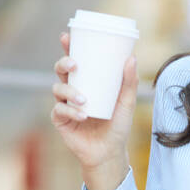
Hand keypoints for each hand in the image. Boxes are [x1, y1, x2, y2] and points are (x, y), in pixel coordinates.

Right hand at [51, 31, 135, 172]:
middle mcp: (73, 89)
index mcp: (87, 80)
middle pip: (60, 70)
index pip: (75, 59)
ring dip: (69, 90)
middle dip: (63, 63)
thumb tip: (132, 58)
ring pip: (57, 88)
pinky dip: (70, 110)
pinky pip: (59, 110)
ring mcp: (65, 104)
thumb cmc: (118, 125)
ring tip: (84, 99)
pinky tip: (82, 114)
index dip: (68, 47)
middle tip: (74, 64)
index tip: (67, 36)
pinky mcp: (61, 121)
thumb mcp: (127, 102)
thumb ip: (130, 81)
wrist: (110, 152)